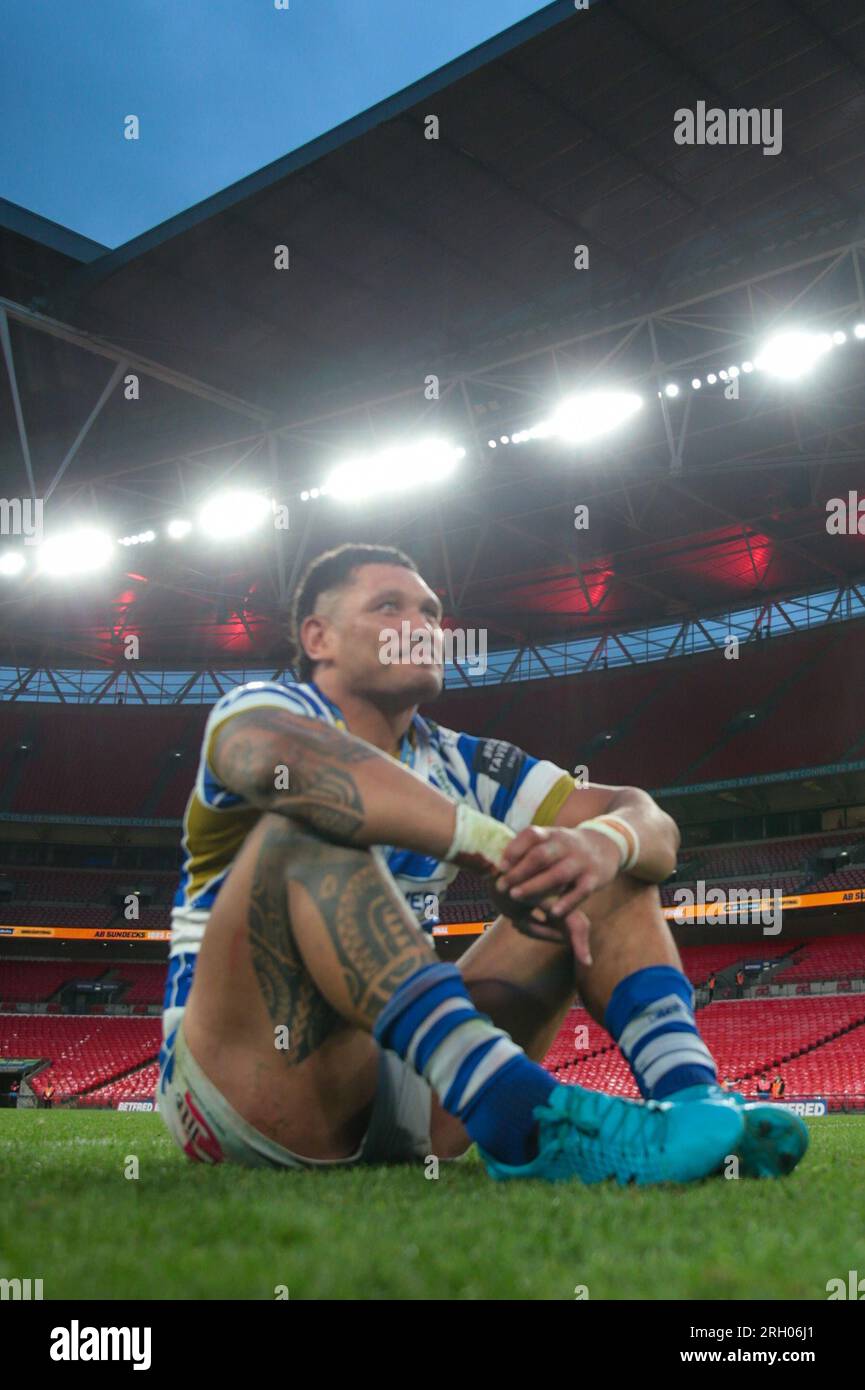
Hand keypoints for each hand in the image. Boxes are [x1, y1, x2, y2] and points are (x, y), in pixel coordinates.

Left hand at [493, 824, 621, 965]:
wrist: (608, 844)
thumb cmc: (568, 847)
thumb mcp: (551, 839)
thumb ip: (529, 849)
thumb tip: (498, 865)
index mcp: (552, 834)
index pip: (531, 835)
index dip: (514, 849)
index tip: (499, 866)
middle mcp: (566, 845)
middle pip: (540, 856)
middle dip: (519, 872)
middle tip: (500, 887)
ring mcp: (581, 862)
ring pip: (558, 874)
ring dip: (535, 886)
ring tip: (515, 897)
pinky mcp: (594, 878)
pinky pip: (580, 891)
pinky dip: (566, 903)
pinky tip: (551, 913)